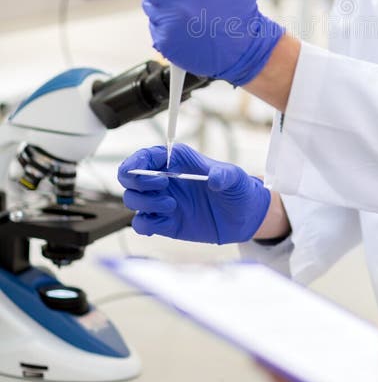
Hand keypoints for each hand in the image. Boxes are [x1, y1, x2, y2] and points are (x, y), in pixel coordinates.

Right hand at [118, 143, 270, 243]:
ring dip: (146, 204)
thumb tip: (214, 180)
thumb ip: (224, 175)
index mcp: (177, 161)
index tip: (137, 170)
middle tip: (163, 187)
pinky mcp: (163, 223)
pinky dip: (146, 225)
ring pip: (132, 199)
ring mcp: (162, 201)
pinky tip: (165, 223)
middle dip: (138, 182)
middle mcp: (164, 179)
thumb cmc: (237, 189)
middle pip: (129, 177)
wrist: (243, 217)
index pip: (146, 156)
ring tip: (172, 206)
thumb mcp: (235, 178)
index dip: (136, 161)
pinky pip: (140, 224)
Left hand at [142, 0, 284, 85]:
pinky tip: (182, 23)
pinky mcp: (165, 42)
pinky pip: (153, 23)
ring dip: (161, 2)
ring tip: (183, 6)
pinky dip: (163, 21)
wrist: (242, 53)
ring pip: (150, 3)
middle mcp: (182, 6)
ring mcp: (171, 26)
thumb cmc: (242, 14)